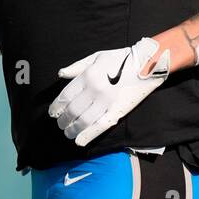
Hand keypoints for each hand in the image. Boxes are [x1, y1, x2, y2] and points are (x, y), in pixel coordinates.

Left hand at [49, 38, 170, 146]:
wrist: (146, 64)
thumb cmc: (120, 58)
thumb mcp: (96, 57)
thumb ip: (76, 67)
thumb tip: (61, 74)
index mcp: (89, 75)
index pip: (65, 96)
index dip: (56, 107)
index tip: (53, 113)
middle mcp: (96, 89)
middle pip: (72, 110)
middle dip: (63, 120)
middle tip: (60, 124)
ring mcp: (107, 102)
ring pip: (83, 121)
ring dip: (72, 129)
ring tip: (68, 132)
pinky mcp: (118, 110)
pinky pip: (100, 126)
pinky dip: (88, 135)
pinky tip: (79, 141)